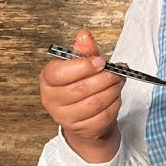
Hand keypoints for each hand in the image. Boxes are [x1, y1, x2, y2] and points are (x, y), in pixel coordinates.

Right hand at [39, 29, 124, 161]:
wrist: (85, 117)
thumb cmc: (82, 85)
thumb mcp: (83, 65)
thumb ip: (84, 51)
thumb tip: (84, 35)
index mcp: (48, 80)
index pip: (60, 73)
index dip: (84, 66)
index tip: (101, 62)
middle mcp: (51, 100)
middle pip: (81, 89)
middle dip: (104, 78)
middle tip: (117, 72)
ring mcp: (65, 118)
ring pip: (95, 103)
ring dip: (112, 90)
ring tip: (118, 82)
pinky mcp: (81, 130)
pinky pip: (103, 116)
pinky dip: (114, 104)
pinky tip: (115, 97)